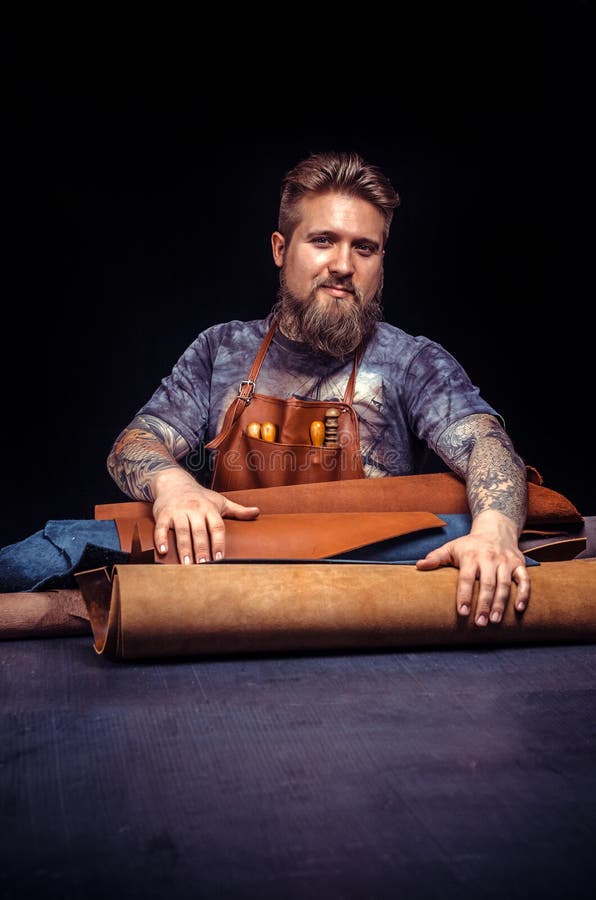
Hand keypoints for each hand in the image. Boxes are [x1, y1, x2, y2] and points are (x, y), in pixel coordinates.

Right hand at [151, 467, 259, 563]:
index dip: (219, 543)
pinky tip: (163, 551)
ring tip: (186, 564)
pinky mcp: (163, 513)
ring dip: (184, 548)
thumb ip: (238, 510)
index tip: (220, 558)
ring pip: (181, 531)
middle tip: (203, 565)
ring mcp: (178, 511)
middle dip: (201, 548)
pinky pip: (161, 527)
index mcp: (210, 508)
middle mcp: (194, 509)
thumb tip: (258, 512)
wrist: (173, 482)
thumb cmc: (200, 496)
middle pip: (199, 531)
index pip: (217, 527)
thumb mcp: (220, 501)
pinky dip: (161, 539)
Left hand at [415, 510, 530, 624]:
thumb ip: (436, 557)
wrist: (495, 529)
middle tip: (480, 623)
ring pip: (505, 584)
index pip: (466, 578)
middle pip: (487, 583)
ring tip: (495, 621)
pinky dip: (524, 594)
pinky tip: (519, 609)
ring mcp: (505, 561)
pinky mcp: (519, 564)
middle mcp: (489, 558)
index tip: (462, 612)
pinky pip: (525, 580)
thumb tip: (418, 566)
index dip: (464, 595)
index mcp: (470, 555)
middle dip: (484, 604)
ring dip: (501, 603)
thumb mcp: (451, 547)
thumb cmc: (470, 544)